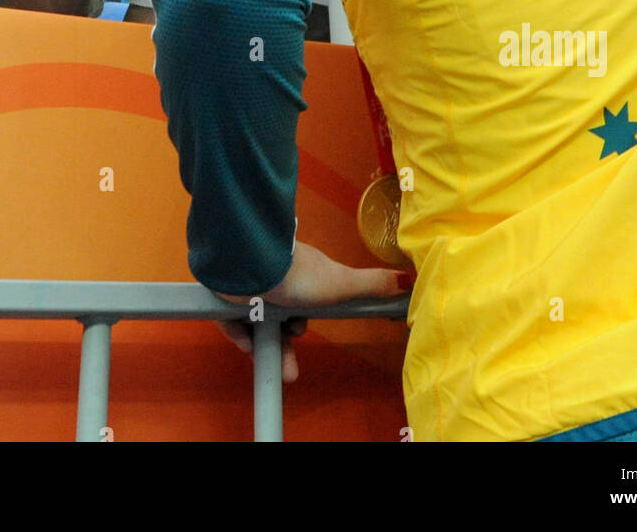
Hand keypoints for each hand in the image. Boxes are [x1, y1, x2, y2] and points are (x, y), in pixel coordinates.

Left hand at [217, 242, 409, 381]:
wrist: (255, 268)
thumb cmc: (302, 277)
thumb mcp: (342, 284)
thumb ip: (374, 284)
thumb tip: (410, 279)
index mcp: (299, 277)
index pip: (301, 304)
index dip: (300, 325)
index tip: (302, 333)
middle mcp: (273, 281)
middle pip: (278, 319)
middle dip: (286, 346)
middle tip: (289, 370)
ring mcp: (249, 287)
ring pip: (257, 324)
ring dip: (267, 347)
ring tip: (275, 367)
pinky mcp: (226, 295)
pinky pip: (232, 320)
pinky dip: (241, 334)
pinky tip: (248, 342)